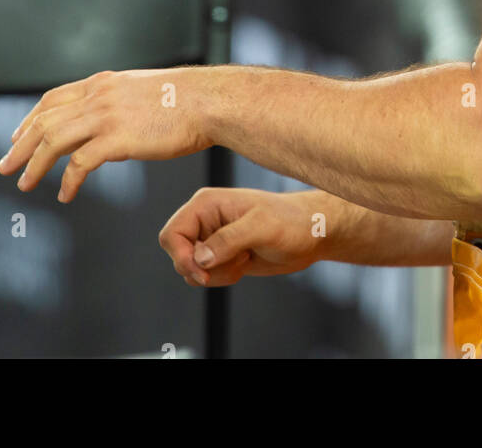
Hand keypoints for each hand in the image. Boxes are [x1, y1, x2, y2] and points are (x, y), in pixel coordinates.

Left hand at [0, 67, 216, 201]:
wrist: (210, 101)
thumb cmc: (187, 100)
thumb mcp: (143, 92)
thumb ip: (120, 105)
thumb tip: (111, 128)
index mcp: (104, 83)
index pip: (53, 98)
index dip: (31, 119)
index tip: (18, 136)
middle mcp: (99, 95)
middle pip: (45, 120)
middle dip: (20, 145)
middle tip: (5, 166)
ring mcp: (106, 116)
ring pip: (53, 141)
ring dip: (34, 165)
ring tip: (24, 184)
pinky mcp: (117, 139)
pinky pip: (80, 164)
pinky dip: (67, 180)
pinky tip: (64, 194)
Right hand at [159, 187, 325, 286]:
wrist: (310, 234)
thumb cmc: (292, 221)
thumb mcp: (262, 227)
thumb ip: (229, 240)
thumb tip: (200, 259)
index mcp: (206, 203)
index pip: (171, 235)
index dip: (181, 257)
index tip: (204, 272)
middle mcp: (205, 219)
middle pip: (178, 255)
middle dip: (205, 267)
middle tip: (237, 258)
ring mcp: (212, 238)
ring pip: (191, 269)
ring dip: (216, 274)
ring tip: (244, 257)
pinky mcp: (221, 254)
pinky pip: (205, 276)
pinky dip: (222, 278)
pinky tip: (244, 263)